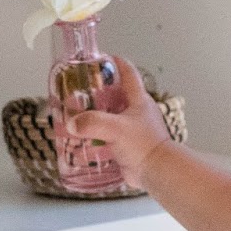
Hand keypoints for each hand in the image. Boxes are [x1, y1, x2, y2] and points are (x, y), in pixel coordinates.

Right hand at [67, 56, 174, 189]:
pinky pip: (106, 138)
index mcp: (138, 100)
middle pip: (113, 95)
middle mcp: (135, 112)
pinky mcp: (125, 145)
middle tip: (77, 93)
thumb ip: (93, 123)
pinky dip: (93, 140)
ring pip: (108, 117)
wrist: (158, 172)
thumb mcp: (117, 128)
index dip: (115, 63)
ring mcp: (130, 129)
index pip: (128, 73)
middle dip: (95, 94)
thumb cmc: (147, 146)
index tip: (101, 58)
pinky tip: (80, 144)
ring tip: (74, 119)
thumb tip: (73, 123)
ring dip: (92, 118)